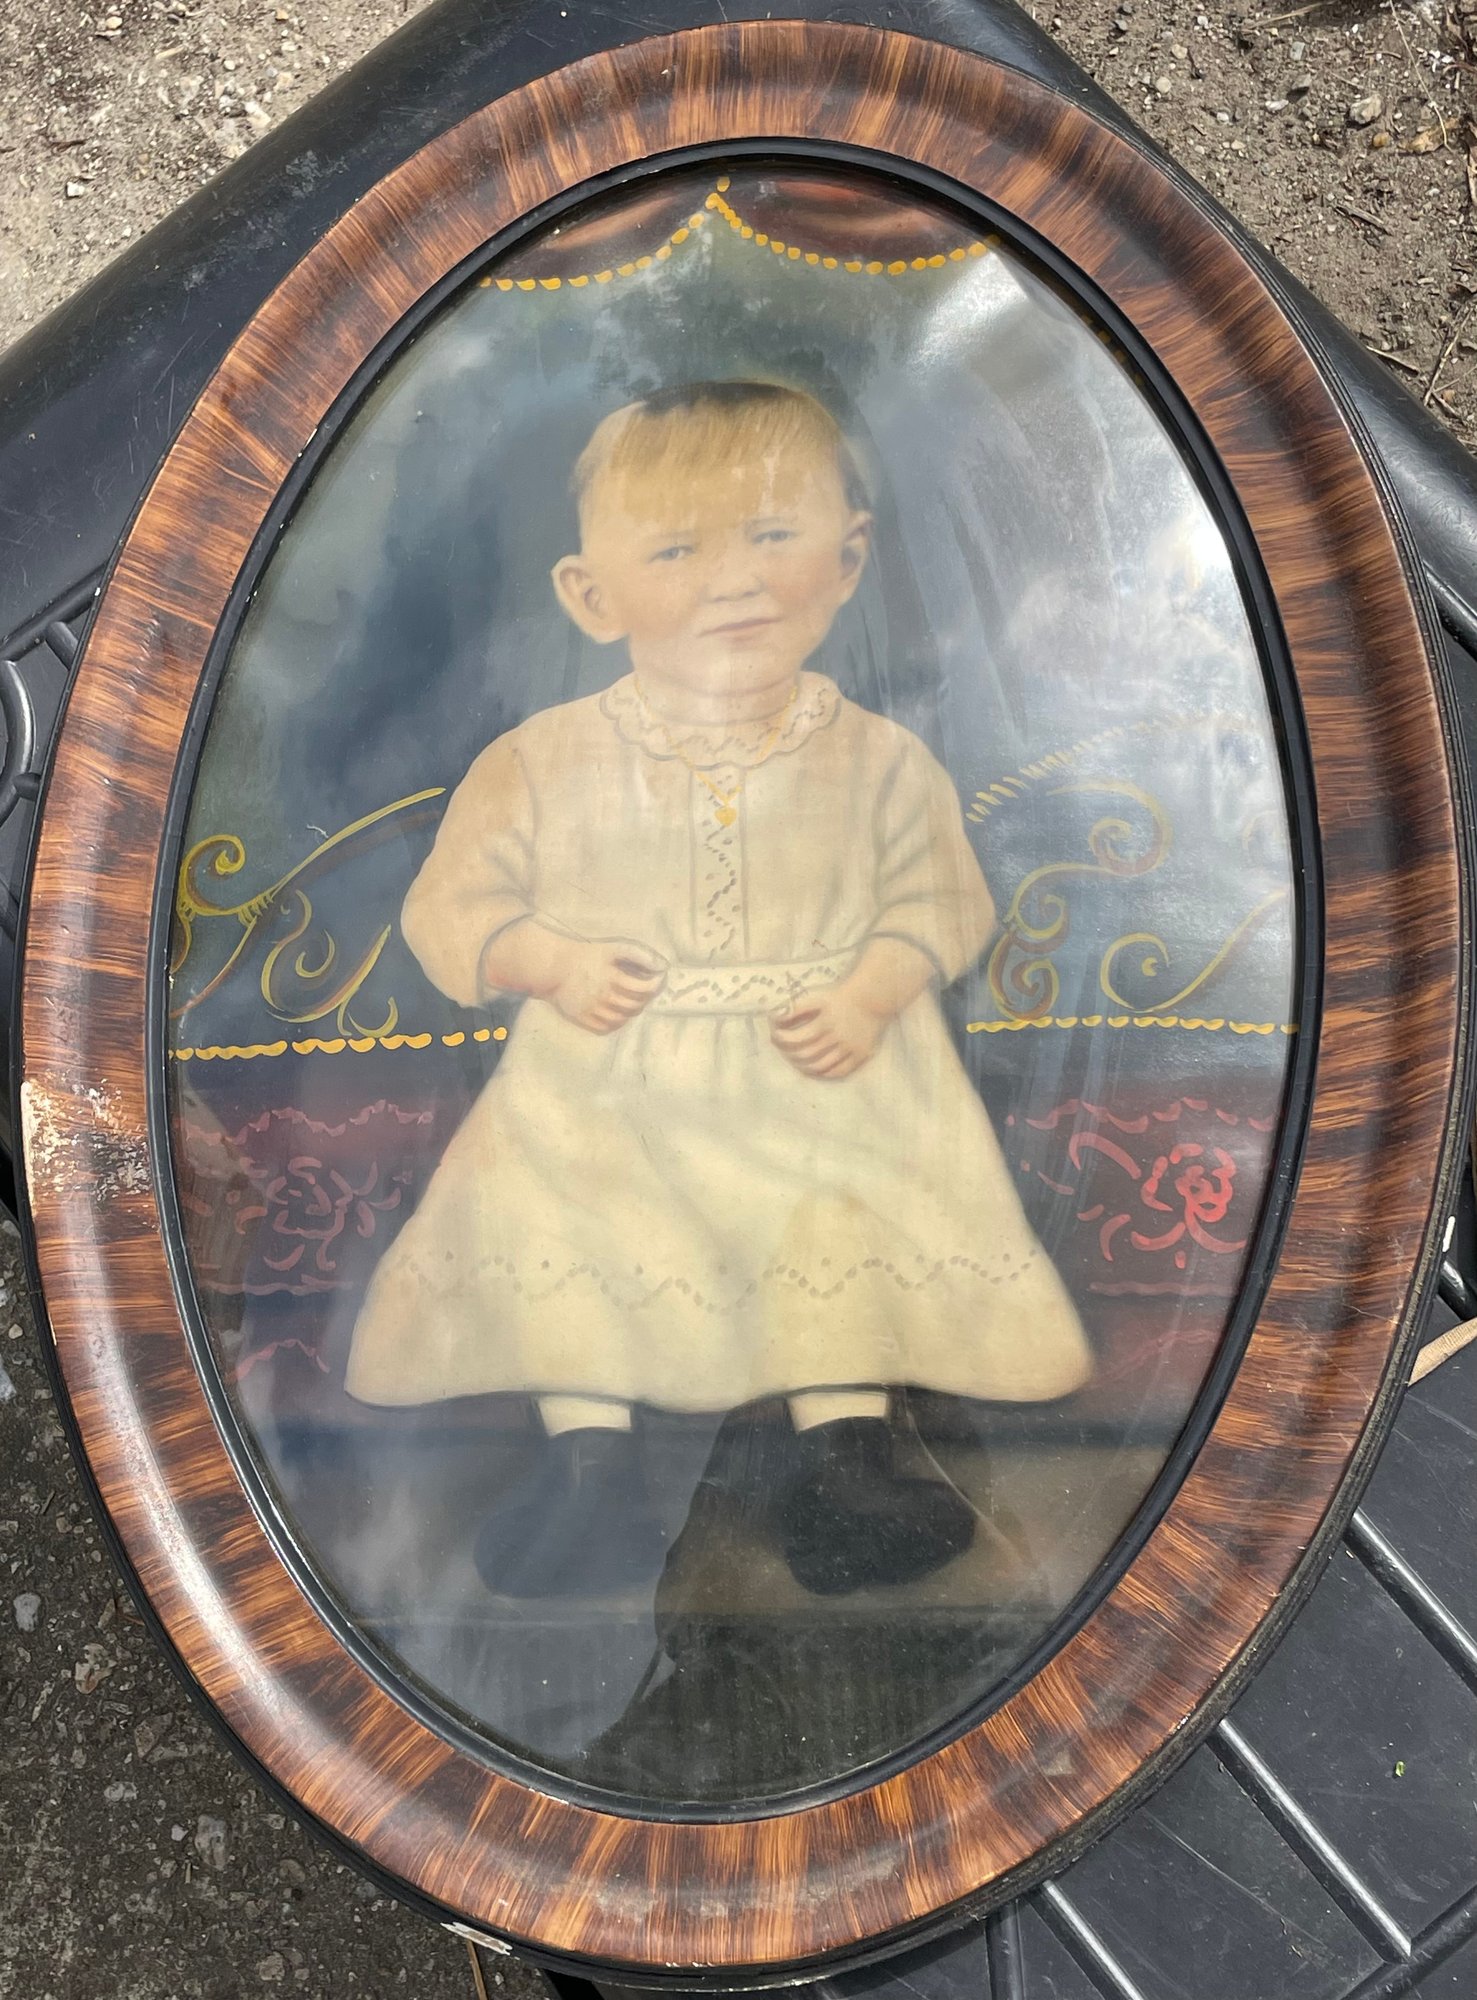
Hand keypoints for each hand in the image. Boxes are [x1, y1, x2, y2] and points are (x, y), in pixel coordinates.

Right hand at [546, 937, 666, 1033]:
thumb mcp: (611, 950)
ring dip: (631, 1012)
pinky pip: (606, 1028)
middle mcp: (602, 995)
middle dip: (644, 1000)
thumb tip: (659, 965)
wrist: (554, 969)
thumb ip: (636, 955)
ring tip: (632, 1002)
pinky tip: (617, 1013)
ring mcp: (592, 1009)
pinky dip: (616, 1023)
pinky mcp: (582, 1018)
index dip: (655, 986)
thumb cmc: (585, 957)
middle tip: (645, 992)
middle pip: (634, 1006)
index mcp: (611, 977)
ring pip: (621, 1019)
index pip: (642, 988)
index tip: (658, 980)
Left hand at [770, 978, 891, 1079]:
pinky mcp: (860, 1054)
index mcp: (824, 1021)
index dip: (782, 1039)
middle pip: (806, 1054)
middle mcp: (836, 1037)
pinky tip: (818, 1070)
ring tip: (797, 1062)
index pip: (796, 1037)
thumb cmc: (841, 997)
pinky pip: (840, 1070)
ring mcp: (849, 1048)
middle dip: (790, 1054)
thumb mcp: (818, 998)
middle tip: (784, 1050)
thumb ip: (796, 1008)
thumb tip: (775, 1017)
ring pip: (821, 1065)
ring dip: (804, 1066)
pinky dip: (826, 1073)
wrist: (872, 998)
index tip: (775, 1036)